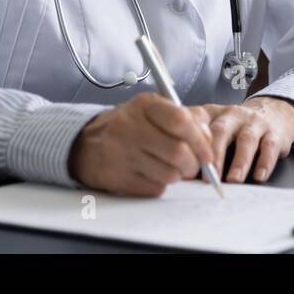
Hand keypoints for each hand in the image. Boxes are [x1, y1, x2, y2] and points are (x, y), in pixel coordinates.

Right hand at [68, 93, 216, 196]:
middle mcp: (130, 126)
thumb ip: (184, 118)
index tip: (207, 153)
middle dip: (192, 164)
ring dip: (177, 176)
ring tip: (170, 168)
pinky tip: (151, 174)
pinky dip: (160, 185)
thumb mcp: (152, 111)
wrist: (85, 144)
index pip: (181, 121)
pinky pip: (154, 188)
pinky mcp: (117, 177)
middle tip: (192, 166)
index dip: (201, 140)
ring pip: (169, 174)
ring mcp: (122, 153)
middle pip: (178, 152)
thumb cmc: (129, 126)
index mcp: (144, 105)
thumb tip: (208, 136)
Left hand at [187, 97, 293, 183]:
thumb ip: (199, 144)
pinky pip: (270, 146)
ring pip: (246, 139)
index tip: (183, 163)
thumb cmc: (237, 127)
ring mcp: (254, 122)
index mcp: (213, 113)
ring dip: (239, 161)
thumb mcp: (215, 127)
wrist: (274, 112)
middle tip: (208, 176)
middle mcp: (233, 115)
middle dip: (214, 155)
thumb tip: (180, 172)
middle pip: (221, 131)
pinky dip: (265, 162)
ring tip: (233, 180)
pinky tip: (259, 175)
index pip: (198, 123)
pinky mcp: (274, 132)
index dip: (189, 143)